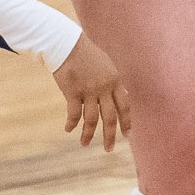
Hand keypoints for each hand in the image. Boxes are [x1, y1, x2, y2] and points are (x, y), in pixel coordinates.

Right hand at [52, 35, 129, 150]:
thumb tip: (125, 95)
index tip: (127, 135)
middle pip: (110, 117)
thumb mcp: (107, 66)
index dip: (127, 122)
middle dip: (110, 135)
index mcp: (115, 81)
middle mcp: (104, 88)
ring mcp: (88, 90)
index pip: (125, 106)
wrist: (68, 45)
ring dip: (88, 134)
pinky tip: (68, 129)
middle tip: (109, 149)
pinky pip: (74, 114)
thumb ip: (115, 82)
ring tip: (85, 144)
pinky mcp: (73, 92)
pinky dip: (71, 124)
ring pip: (91, 119)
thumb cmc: (88, 55)